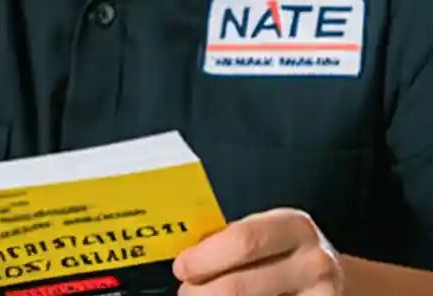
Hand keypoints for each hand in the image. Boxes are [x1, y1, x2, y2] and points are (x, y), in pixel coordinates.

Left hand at [173, 208, 344, 294]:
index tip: (181, 268)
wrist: (335, 279)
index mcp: (293, 227)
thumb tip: (183, 257)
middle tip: (186, 292)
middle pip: (239, 288)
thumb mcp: (266, 232)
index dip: (203, 258)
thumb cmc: (284, 252)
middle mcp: (313, 263)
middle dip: (200, 293)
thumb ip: (229, 241)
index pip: (242, 241)